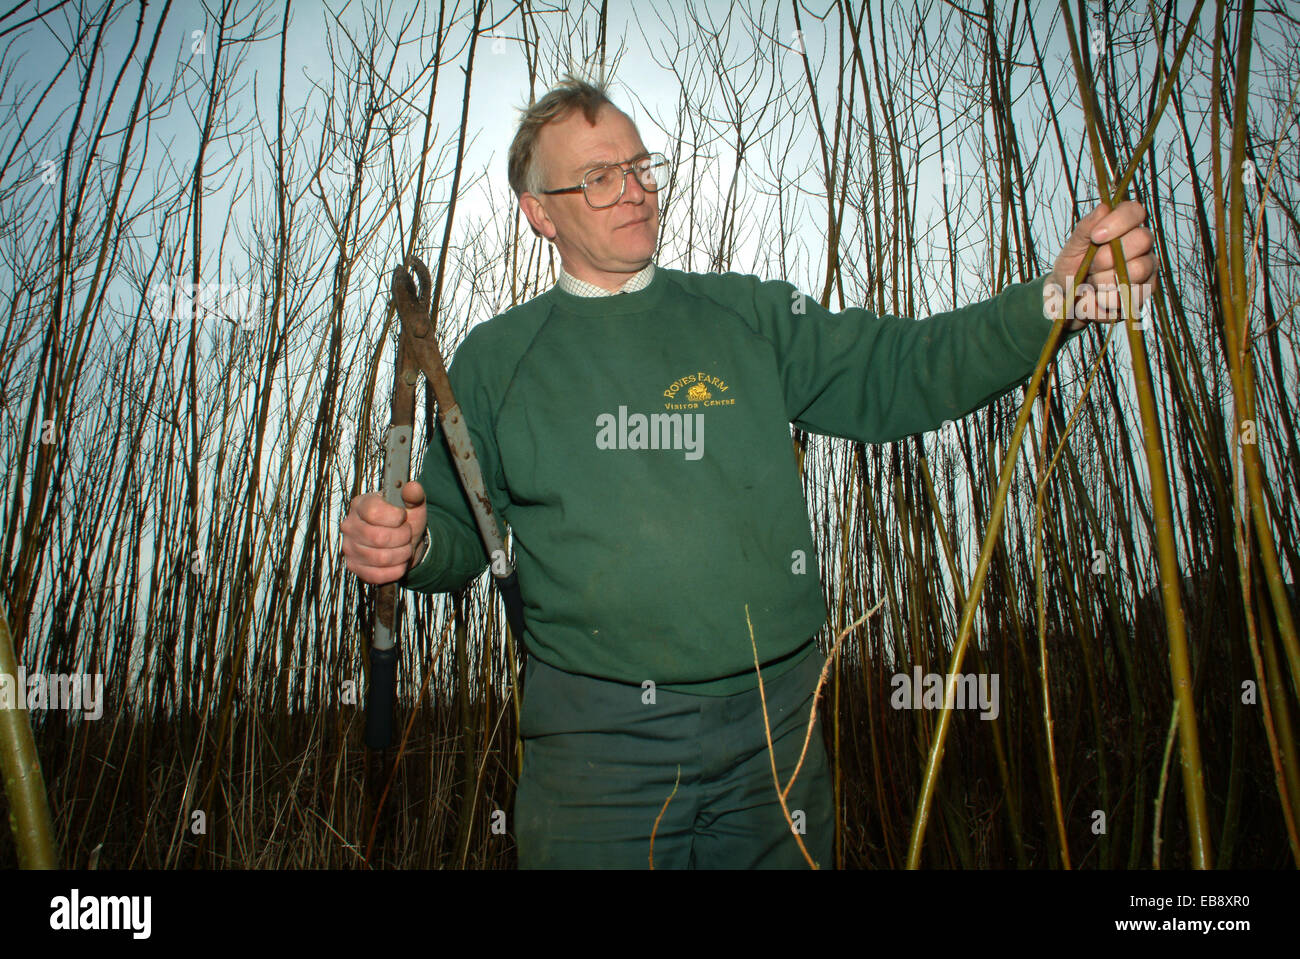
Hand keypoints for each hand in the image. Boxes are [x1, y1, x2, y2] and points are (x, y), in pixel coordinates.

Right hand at [341, 480, 427, 584]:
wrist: (404, 541)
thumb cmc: (405, 520)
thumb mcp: (413, 504)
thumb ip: (414, 494)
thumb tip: (412, 487)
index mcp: (361, 504)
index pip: (374, 513)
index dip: (395, 518)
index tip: (403, 517)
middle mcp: (350, 525)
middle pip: (379, 538)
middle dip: (402, 538)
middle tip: (407, 534)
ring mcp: (349, 548)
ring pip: (381, 558)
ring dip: (401, 554)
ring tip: (404, 547)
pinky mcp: (354, 567)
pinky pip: (377, 575)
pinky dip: (395, 570)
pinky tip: (399, 561)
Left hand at [1046, 200, 1157, 330]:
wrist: (1069, 299)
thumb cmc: (1073, 267)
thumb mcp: (1072, 248)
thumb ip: (1085, 229)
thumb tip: (1103, 208)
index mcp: (1124, 226)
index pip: (1135, 211)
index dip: (1118, 222)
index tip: (1096, 236)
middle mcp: (1141, 243)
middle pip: (1142, 239)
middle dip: (1108, 256)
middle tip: (1091, 266)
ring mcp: (1147, 267)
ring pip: (1138, 269)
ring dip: (1105, 279)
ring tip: (1093, 282)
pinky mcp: (1146, 291)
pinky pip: (1132, 293)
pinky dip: (1107, 298)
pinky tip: (1099, 296)